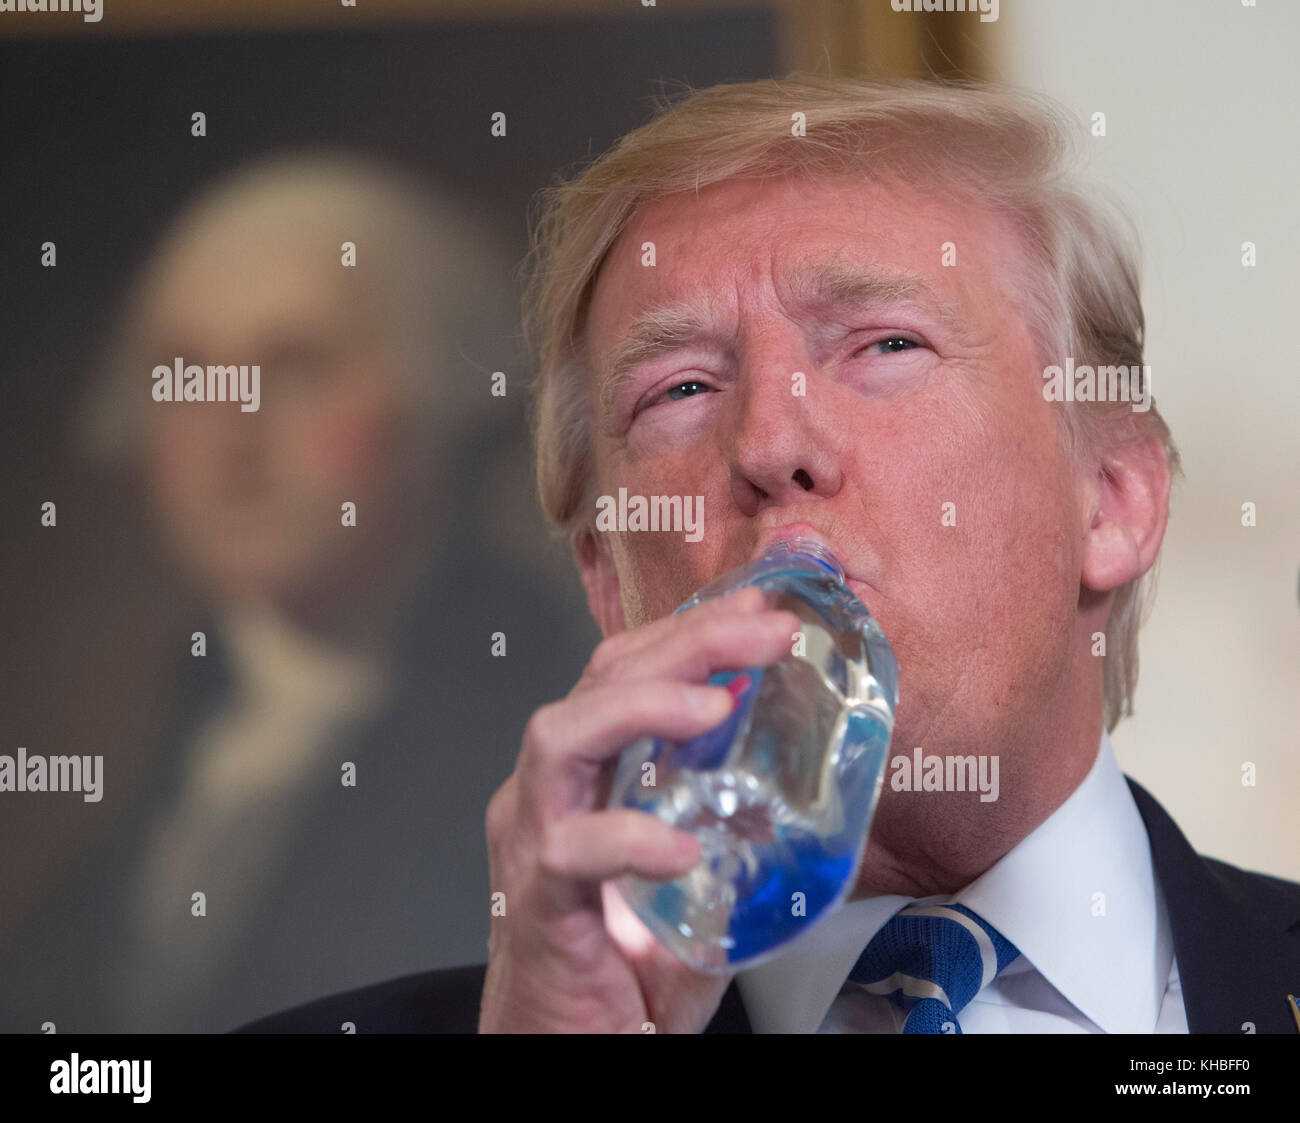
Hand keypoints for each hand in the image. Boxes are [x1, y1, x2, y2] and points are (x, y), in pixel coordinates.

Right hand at [478, 585, 799, 1032]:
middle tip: (765, 632)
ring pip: (561, 737)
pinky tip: (681, 851)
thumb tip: (816, 799)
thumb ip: (737, 841)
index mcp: (586, 773)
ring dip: (643, 708)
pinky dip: (628, 839)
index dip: (693, 630)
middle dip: (686, 643)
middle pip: (601, 681)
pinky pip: (571, 851)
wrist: (557, 1050)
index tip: (763, 609)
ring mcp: (532, 839)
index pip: (628, 671)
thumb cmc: (620, 968)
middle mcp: (549, 790)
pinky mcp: (534, 901)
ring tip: (715, 707)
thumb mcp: (694, 888)